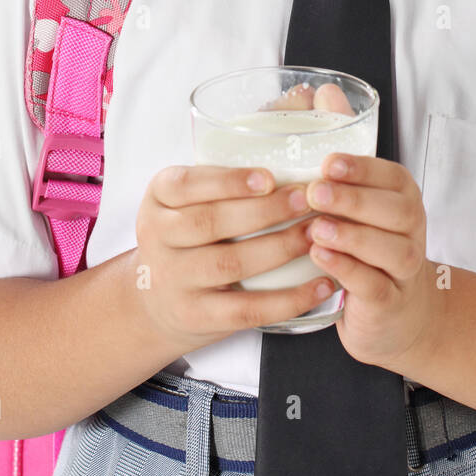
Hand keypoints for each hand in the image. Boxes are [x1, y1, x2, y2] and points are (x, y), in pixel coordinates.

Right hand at [133, 164, 336, 355]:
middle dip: (264, 211)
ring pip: (229, 264)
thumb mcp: (185, 202)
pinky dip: (288, 299)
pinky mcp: (197, 315)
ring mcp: (174, 281)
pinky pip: (246, 310)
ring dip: (279, 247)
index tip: (269, 178)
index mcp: (158, 199)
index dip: (229, 182)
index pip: (186, 185)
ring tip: (315, 233)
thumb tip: (292, 160)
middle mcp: (157, 238)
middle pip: (210, 223)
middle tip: (306, 199)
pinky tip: (320, 285)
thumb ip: (220, 184)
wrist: (156, 300)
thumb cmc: (187, 236)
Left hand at [305, 151, 438, 373]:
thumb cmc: (368, 255)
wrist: (396, 314)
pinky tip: (321, 256)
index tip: (330, 164)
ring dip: (352, 235)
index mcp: (404, 200)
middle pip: (396, 210)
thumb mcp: (360, 218)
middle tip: (316, 193)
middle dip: (354, 199)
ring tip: (317, 228)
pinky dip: (347, 268)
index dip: (362, 169)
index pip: (393, 177)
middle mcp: (411, 232)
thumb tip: (294, 172)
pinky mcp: (389, 302)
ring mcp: (404, 269)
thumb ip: (339, 194)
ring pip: (392, 249)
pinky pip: (373, 284)